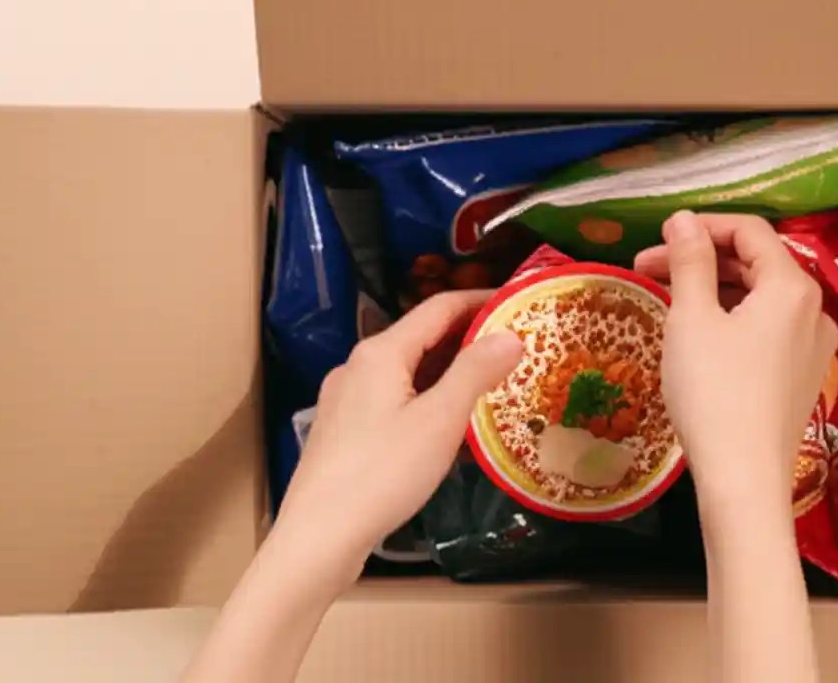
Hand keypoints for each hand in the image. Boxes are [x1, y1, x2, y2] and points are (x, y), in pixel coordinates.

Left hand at [275, 290, 522, 584]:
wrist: (319, 536)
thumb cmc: (383, 473)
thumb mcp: (439, 420)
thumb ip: (475, 372)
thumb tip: (511, 334)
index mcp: (380, 353)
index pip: (438, 308)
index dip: (480, 301)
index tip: (518, 304)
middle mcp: (358, 367)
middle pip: (421, 338)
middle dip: (468, 339)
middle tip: (514, 348)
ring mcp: (346, 400)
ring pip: (407, 372)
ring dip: (449, 372)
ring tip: (491, 385)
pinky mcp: (344, 432)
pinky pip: (393, 400)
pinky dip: (427, 399)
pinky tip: (448, 426)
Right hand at [634, 212, 837, 508]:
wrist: (744, 478)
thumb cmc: (714, 392)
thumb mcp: (692, 319)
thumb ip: (690, 261)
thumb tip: (684, 220)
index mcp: (793, 286)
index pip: (750, 231)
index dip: (701, 227)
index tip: (657, 241)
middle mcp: (814, 309)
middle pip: (758, 263)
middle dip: (703, 259)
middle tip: (649, 270)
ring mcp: (814, 346)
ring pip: (762, 298)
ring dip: (716, 289)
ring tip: (668, 300)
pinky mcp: (803, 376)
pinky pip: (769, 329)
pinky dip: (734, 318)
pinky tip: (700, 334)